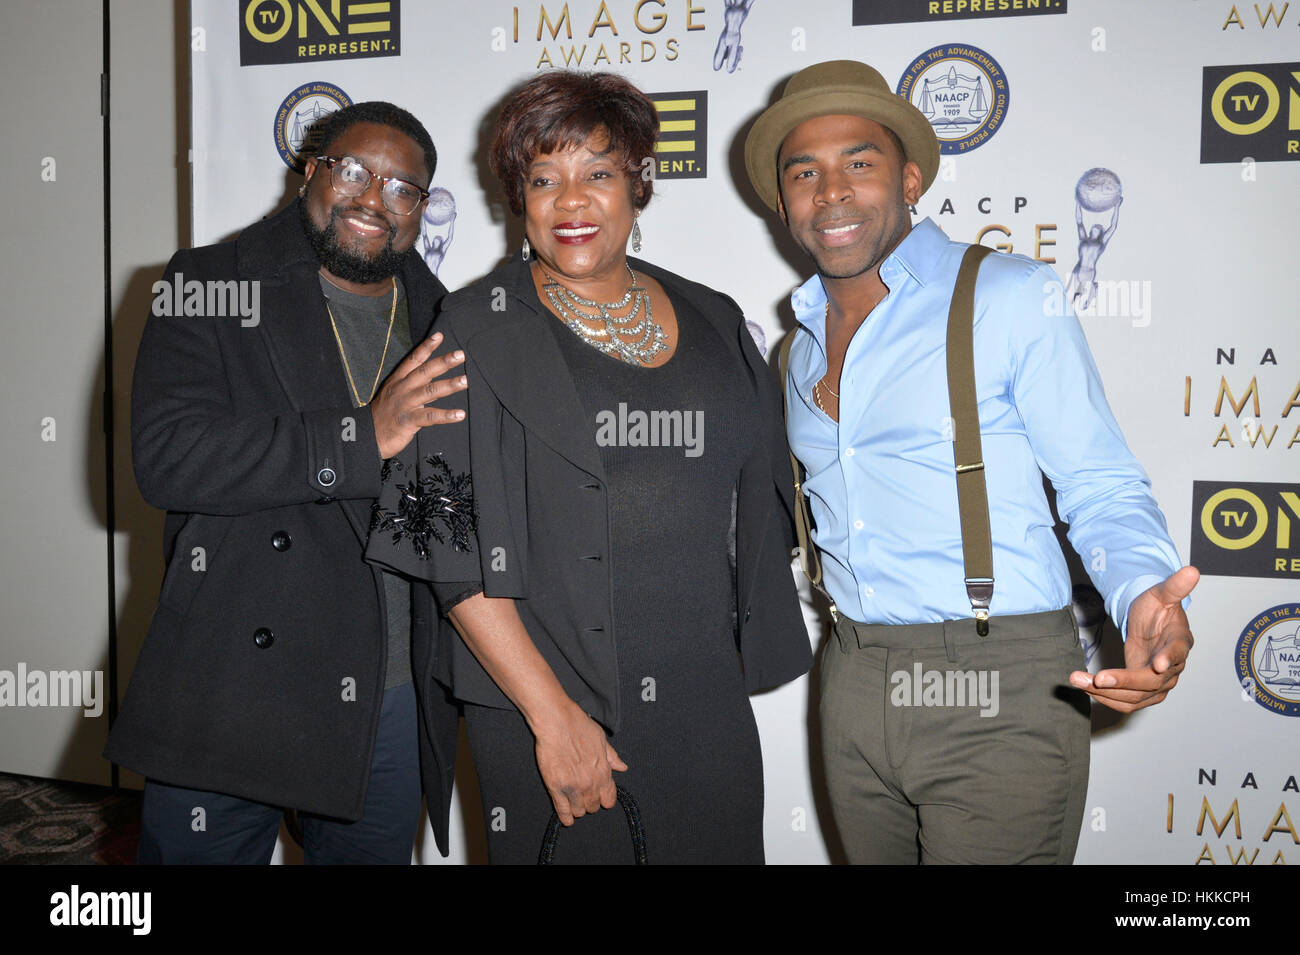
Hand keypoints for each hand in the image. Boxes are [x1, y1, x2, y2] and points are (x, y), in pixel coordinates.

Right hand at [370, 332, 466, 458]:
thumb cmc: (384, 415)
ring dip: (449, 385)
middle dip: (443, 362)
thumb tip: (435, 375)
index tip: (439, 336)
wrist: (367, 435)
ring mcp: (405, 404)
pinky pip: (430, 417)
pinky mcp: (408, 421)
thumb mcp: (395, 393)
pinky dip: (446, 415)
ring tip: (465, 381)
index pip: (413, 360)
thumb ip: (415, 384)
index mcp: (398, 380)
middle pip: (424, 372)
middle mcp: (402, 389)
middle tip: (460, 354)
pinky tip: (460, 414)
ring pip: (429, 392)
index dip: (426, 347)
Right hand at [532, 701, 627, 826]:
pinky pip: (563, 810)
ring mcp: (573, 787)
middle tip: (585, 795)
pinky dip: (565, 817)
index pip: (609, 799)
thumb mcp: (602, 740)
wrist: (557, 722)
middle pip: (594, 807)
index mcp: (604, 772)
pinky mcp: (556, 788)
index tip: (600, 796)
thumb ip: (612, 757)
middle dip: (590, 802)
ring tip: (575, 801)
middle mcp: (590, 783)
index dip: (605, 798)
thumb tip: (622, 767)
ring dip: (578, 808)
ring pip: (580, 811)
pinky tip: (567, 818)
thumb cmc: (579, 726)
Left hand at [1069, 565, 1197, 712]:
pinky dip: (1106, 698)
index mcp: (1180, 642)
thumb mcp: (1163, 594)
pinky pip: (1126, 701)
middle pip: (1152, 682)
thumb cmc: (1158, 608)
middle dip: (1124, 681)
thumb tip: (1192, 570)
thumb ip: (1175, 586)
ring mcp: (1159, 683)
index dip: (1169, 659)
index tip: (1157, 664)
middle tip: (1099, 678)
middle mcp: (1173, 667)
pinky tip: (1085, 687)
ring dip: (1107, 694)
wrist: (1152, 622)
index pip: (1178, 652)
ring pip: (1136, 697)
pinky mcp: (1143, 691)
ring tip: (1079, 681)